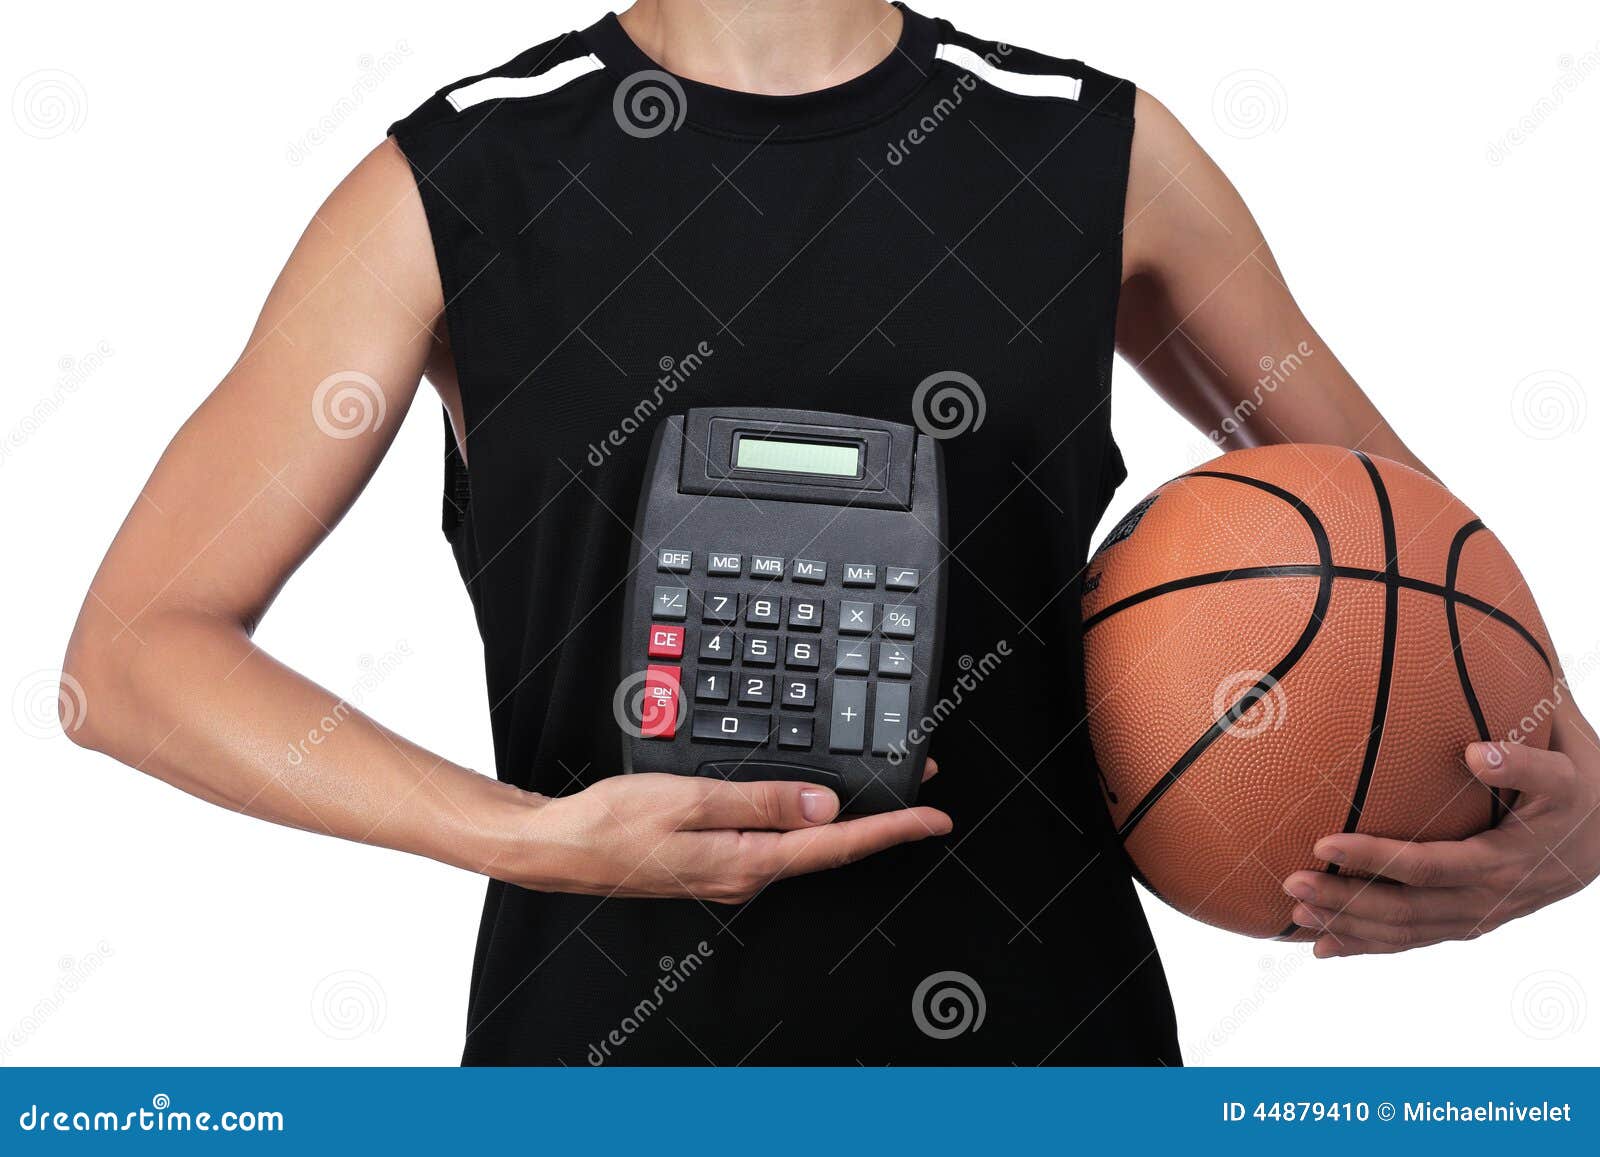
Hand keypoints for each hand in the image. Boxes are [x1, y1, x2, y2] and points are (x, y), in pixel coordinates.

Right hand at [504, 761, 949, 903]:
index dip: (891, 828)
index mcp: (745, 861)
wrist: (560, 847)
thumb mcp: (690, 799)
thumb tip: (823, 807)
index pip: (836, 844)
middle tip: (921, 789)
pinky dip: (807, 822)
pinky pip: (777, 842)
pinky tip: (815, 805)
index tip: (933, 817)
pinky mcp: (718, 861)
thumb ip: (760, 802)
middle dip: (880, 820)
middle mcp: (746, 874)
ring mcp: (732, 872)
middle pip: (830, 847)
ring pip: (806, 844)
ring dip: (845, 821)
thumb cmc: (612, 824)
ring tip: (882, 792)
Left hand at [1283, 724, 1599, 957]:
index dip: (1378, 858)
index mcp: (1508, 860)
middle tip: (1291, 881)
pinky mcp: (1472, 923)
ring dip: (1348, 925)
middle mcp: (1491, 897)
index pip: (1431, 866)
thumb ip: (1525, 760)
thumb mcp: (1566, 770)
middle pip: (1408, 908)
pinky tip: (1324, 947)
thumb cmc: (1578, 787)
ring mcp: (1481, 916)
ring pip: (1407, 931)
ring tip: (1295, 913)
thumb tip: (1474, 751)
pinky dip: (1369, 946)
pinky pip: (1416, 940)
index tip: (1324, 842)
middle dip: (1345, 899)